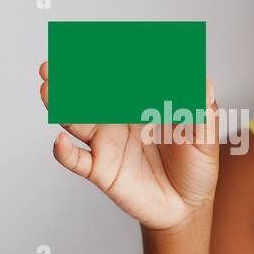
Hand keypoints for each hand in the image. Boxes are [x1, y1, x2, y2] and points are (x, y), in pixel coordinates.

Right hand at [38, 61, 221, 231]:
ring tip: (48, 89)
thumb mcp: (205, 138)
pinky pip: (77, 160)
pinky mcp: (101, 169)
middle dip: (71, 76)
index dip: (106, 62)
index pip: (120, 79)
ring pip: (76, 120)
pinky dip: (64, 152)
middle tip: (55, 60)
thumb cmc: (196, 168)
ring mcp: (106, 143)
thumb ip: (201, 111)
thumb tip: (205, 82)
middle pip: (89, 94)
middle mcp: (118, 119)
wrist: (188, 208)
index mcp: (141, 103)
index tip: (96, 45)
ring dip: (60, 104)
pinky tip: (59, 142)